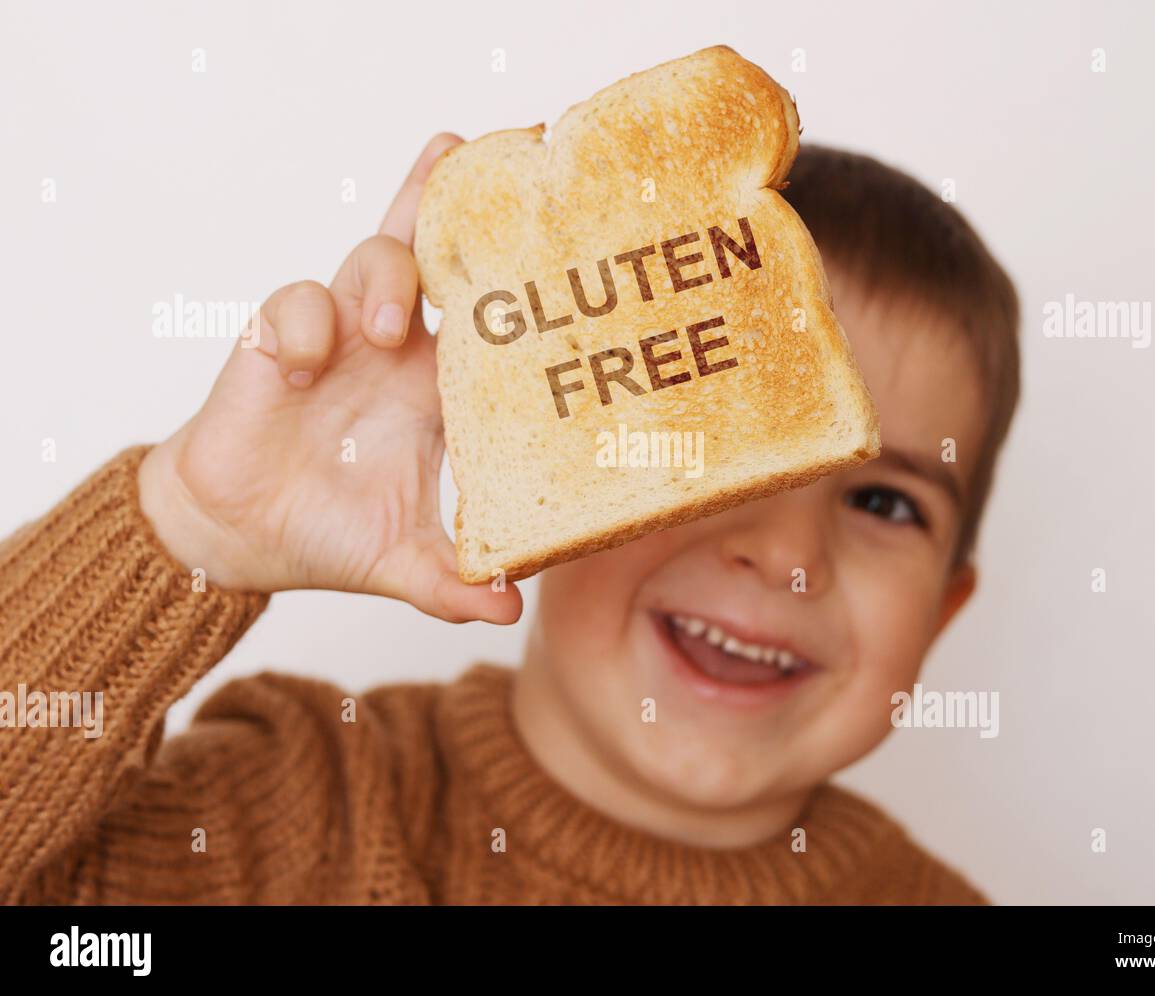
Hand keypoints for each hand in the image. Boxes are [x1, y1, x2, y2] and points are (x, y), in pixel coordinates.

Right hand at [139, 134, 520, 623]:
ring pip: (371, 260)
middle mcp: (394, 349)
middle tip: (472, 150)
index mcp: (437, 388)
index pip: (485, 316)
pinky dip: (304, 324)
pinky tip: (304, 363)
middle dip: (446, 197)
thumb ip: (453, 581)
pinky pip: (294, 306)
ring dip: (387, 281)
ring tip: (391, 330)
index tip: (556, 226)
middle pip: (430, 253)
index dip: (512, 269)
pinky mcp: (273, 343)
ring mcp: (336, 337)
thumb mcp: (403, 561)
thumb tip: (508, 606)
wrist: (241, 538)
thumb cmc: (331, 531)